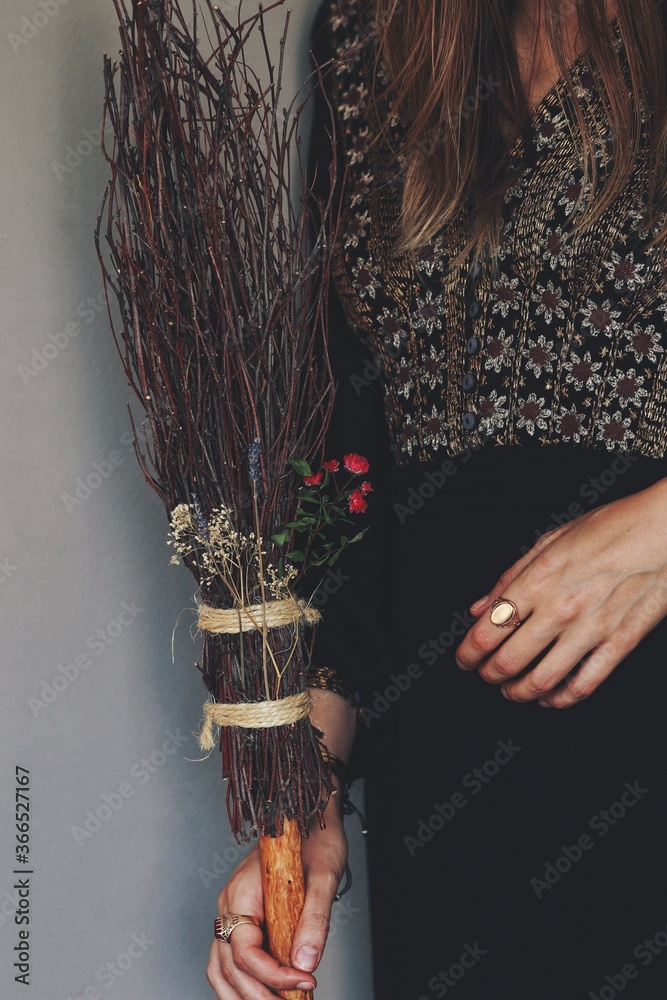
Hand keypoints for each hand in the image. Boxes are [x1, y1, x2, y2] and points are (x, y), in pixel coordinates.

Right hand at [206, 803, 347, 997]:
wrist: (308, 815)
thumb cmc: (315, 838)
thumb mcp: (324, 874)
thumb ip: (314, 918)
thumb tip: (306, 964)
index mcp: (242, 892)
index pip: (246, 951)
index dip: (273, 976)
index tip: (307, 983)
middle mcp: (229, 905)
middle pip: (228, 968)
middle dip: (258, 996)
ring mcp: (231, 912)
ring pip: (221, 969)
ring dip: (244, 996)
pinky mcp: (242, 917)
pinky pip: (229, 961)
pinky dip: (241, 985)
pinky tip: (267, 994)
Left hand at [454, 478, 666, 707]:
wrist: (666, 530)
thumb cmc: (612, 527)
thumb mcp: (552, 540)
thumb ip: (512, 576)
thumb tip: (481, 606)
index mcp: (539, 580)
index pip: (488, 630)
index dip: (468, 652)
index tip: (464, 658)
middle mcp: (560, 608)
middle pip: (508, 660)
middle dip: (488, 674)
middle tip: (483, 674)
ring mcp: (591, 629)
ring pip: (542, 680)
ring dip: (519, 692)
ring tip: (511, 691)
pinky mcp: (619, 643)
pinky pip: (584, 684)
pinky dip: (561, 699)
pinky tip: (551, 698)